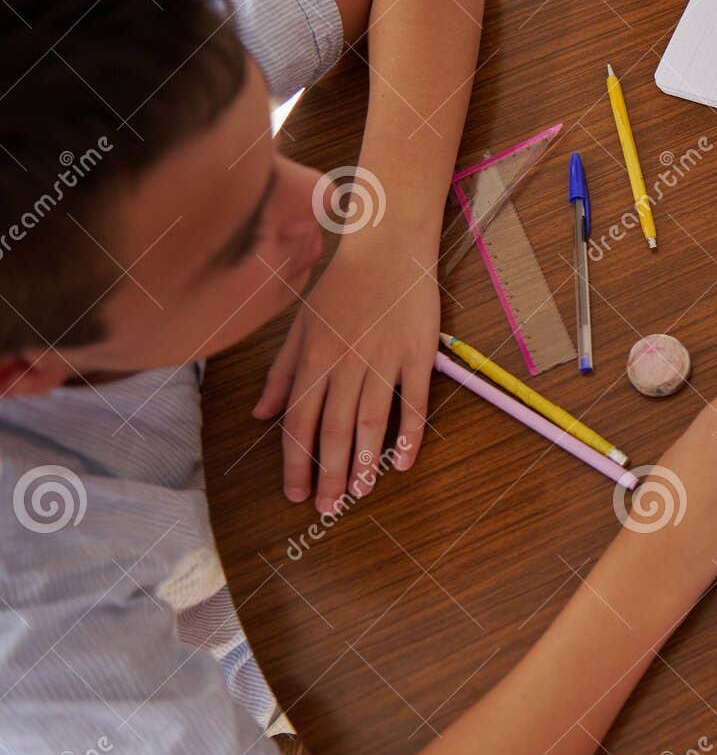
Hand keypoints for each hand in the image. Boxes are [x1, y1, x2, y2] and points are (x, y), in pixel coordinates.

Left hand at [254, 241, 437, 512]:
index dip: (296, 462)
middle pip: (333, 429)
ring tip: (360, 493)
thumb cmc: (342, 283)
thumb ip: (281, 372)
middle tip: (328, 508)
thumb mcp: (299, 323)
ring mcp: (384, 358)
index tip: (295, 493)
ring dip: (364, 461)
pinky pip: (414, 401)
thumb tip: (260, 414)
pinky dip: (410, 434)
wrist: (389, 245)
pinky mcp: (417, 353)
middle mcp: (345, 362)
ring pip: (372, 420)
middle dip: (328, 474)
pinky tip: (403, 461)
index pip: (298, 421)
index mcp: (313, 357)